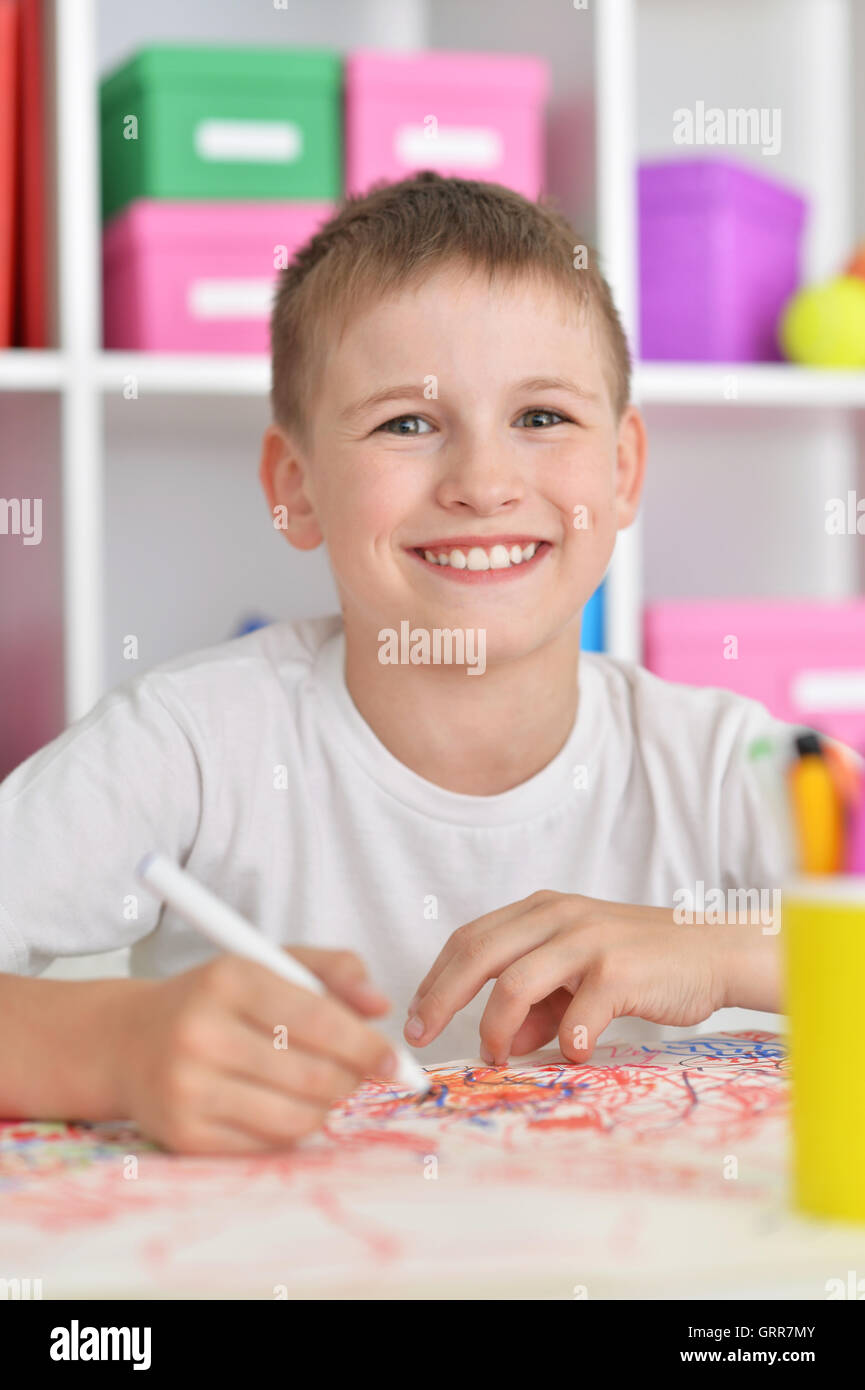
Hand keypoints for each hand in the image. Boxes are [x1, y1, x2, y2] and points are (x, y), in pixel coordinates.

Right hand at [116, 947, 396, 1153]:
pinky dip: (293, 1129)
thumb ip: (333, 971)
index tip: (393, 1059)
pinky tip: (285, 1105)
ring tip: (322, 1087)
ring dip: (326, 1106)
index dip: (365, 1044)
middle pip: (313, 1074)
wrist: (127, 1042)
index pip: (316, 1018)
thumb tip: (381, 1005)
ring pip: (298, 1116)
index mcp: (228, 979)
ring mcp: (187, 1087)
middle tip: (359, 1073)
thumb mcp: (269, 964)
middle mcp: (202, 1032)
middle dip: (351, 1078)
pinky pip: (269, 1145)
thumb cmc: (216, 1000)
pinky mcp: (183, 1134)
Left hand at [404, 890, 778, 1063]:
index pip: (470, 937)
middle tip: (422, 1034)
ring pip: (515, 982)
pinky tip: (576, 1052)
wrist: (713, 952)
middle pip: (478, 952)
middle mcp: (559, 915)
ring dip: (497, 1027)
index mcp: (543, 910)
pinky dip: (567, 1040)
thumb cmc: (642, 966)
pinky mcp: (619, 970)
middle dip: (441, 997)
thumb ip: (538, 1004)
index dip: (436, 977)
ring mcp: (589, 939)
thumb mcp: (578, 975)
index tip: (416, 1015)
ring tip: (500, 1056)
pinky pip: (576, 1013)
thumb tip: (503, 1042)